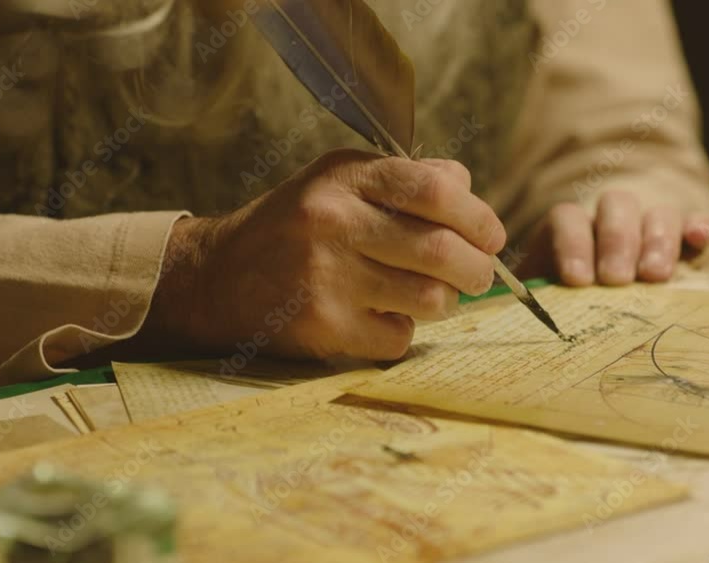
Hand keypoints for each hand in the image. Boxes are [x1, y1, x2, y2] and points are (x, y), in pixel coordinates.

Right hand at [146, 149, 505, 360]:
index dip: (479, 217)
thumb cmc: (293, 227)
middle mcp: (334, 222)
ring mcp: (326, 277)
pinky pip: (398, 337)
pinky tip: (378, 318)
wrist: (217, 277)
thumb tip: (466, 187)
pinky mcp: (322, 325)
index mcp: (345, 177)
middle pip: (444, 252)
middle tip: (476, 276)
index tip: (492, 236)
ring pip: (430, 300)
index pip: (437, 191)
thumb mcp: (337, 182)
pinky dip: (399, 332)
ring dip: (442, 303)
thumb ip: (403, 178)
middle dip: (477, 270)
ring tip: (425, 296)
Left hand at [523, 191, 708, 285]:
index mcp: (570, 226)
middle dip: (615, 242)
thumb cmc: (576, 294)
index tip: (576, 280)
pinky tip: (700, 240)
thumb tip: (512, 314)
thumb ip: (536, 297)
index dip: (572, 244)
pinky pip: (697, 218)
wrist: (616, 276)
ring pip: (656, 212)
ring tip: (654, 275)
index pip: (567, 217)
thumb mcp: (551, 291)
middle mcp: (610, 215)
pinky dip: (700, 226)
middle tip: (616, 279)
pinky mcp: (688, 231)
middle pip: (615, 206)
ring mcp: (651, 219)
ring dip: (656, 240)